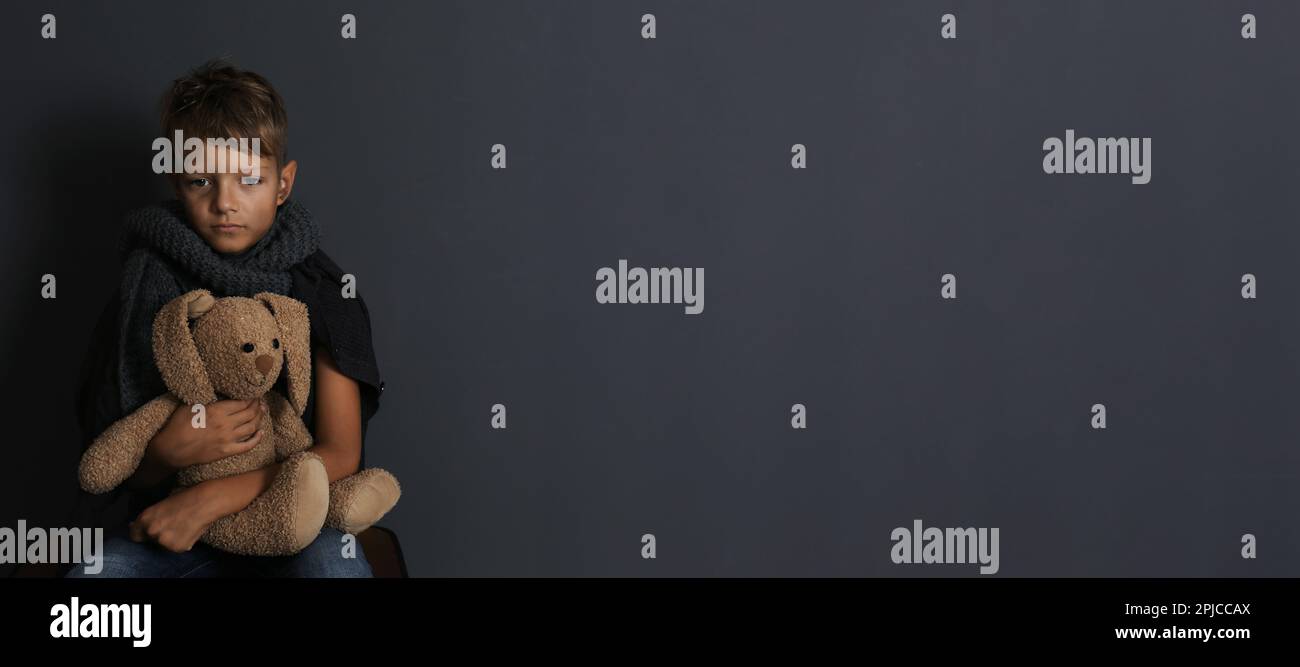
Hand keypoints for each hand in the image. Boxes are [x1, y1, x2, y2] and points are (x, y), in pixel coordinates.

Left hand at [129, 482, 220, 552]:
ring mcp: (164, 541)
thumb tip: (136, 525)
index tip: (147, 532)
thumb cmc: (185, 498)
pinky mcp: (178, 547)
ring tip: (183, 526)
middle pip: (150, 539)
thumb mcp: (161, 505)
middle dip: (159, 534)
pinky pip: (176, 547)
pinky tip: (190, 530)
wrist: (206, 501)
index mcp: (145, 518)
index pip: (134, 535)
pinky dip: (182, 542)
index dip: (141, 533)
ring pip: (164, 544)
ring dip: (171, 539)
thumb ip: (150, 518)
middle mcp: (152, 531)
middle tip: (172, 524)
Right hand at [147, 399, 265, 469]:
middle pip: (250, 414)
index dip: (251, 398)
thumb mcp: (191, 405)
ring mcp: (227, 439)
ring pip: (251, 427)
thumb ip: (208, 400)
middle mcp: (225, 424)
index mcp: (217, 411)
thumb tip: (220, 393)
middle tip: (260, 403)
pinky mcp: (226, 452)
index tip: (254, 394)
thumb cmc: (177, 425)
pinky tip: (261, 433)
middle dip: (257, 406)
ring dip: (260, 419)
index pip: (242, 402)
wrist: (170, 449)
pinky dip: (257, 439)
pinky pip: (248, 446)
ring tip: (262, 413)